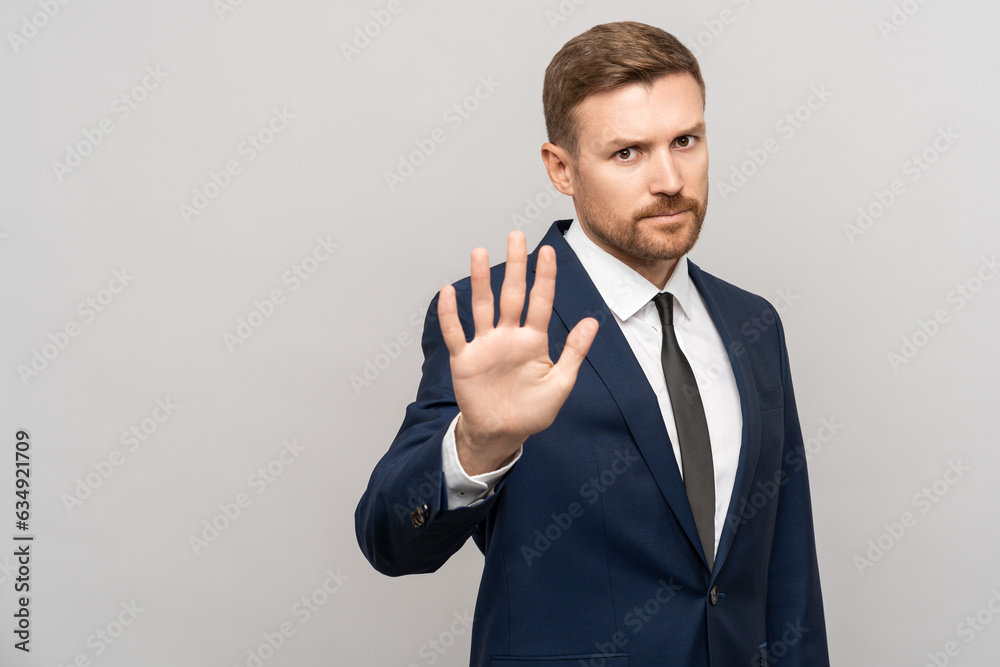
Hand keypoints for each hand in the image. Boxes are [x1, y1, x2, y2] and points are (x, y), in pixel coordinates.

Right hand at [437, 230, 598, 475]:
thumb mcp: (561, 382)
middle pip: (511, 294)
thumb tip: (593, 321)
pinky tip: (448, 292)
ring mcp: (486, 345)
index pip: (540, 301)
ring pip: (483, 306)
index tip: (548, 250)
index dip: (544, 277)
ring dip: (480, 280)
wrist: (503, 434)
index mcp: (533, 340)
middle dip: (514, 265)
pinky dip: (450, 314)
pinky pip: (456, 333)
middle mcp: (508, 336)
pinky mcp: (465, 360)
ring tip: (479, 252)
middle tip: (516, 236)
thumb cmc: (532, 411)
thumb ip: (575, 351)